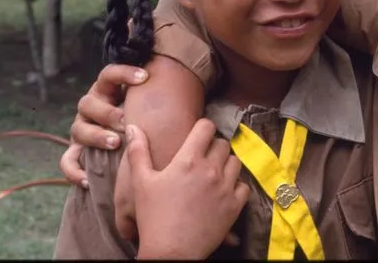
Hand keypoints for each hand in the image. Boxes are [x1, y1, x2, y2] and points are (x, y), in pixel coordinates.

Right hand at [60, 64, 147, 187]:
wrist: (126, 155)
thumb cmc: (146, 125)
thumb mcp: (149, 112)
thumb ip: (156, 102)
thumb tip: (189, 91)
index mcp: (108, 92)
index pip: (108, 75)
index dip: (123, 74)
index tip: (145, 77)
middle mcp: (92, 109)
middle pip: (88, 103)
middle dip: (107, 111)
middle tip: (126, 119)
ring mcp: (82, 130)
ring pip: (78, 130)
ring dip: (96, 136)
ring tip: (115, 143)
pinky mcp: (76, 153)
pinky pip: (68, 161)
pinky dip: (74, 170)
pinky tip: (88, 179)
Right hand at [129, 119, 248, 259]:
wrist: (170, 251)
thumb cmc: (153, 217)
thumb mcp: (140, 182)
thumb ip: (138, 152)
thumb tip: (134, 127)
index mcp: (188, 160)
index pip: (206, 127)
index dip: (203, 127)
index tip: (198, 134)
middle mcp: (210, 170)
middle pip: (222, 144)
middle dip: (213, 146)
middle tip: (203, 156)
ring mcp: (225, 188)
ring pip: (235, 162)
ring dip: (226, 164)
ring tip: (213, 172)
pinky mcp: (234, 206)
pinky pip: (243, 186)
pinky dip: (236, 186)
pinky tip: (223, 191)